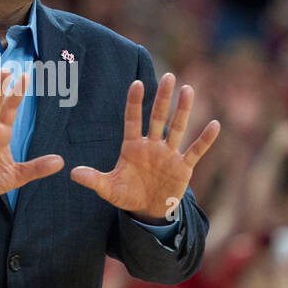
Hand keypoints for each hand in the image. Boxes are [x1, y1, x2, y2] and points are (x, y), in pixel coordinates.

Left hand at [70, 73, 220, 223]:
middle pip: (158, 118)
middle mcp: (152, 145)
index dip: (135, 103)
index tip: (137, 83)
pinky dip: (205, 139)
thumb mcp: (108, 189)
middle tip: (169, 77)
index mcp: (132, 147)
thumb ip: (94, 180)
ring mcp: (169, 154)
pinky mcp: (183, 167)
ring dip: (183, 110)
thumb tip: (73, 173)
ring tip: (188, 90)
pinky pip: (195, 150)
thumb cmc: (127, 195)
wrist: (147, 211)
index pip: (133, 120)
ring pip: (178, 128)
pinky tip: (214, 124)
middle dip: (163, 98)